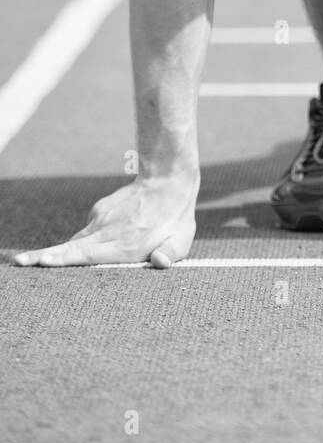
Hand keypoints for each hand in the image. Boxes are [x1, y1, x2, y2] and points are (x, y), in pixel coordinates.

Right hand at [13, 178, 196, 268]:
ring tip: (31, 261)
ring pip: (75, 241)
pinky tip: (106, 241)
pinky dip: (87, 242)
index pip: (89, 254)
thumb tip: (159, 262)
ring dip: (58, 253)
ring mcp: (100, 219)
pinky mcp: (99, 211)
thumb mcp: (181, 240)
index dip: (65, 259)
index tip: (44, 260)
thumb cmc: (176, 217)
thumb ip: (170, 254)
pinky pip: (89, 233)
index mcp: (124, 243)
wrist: (167, 180)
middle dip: (43, 257)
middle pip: (70, 248)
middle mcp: (107, 232)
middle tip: (20, 262)